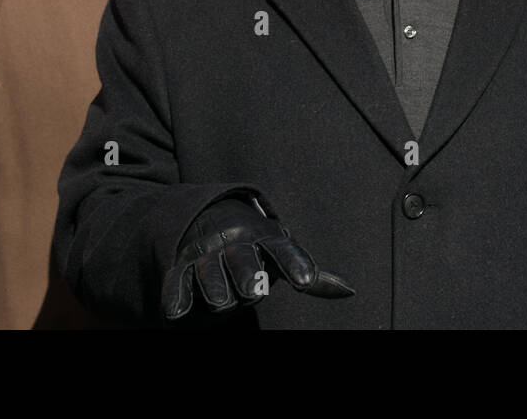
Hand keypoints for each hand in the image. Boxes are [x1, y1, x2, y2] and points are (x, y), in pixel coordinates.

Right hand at [160, 197, 353, 317]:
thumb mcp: (281, 251)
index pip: (283, 250)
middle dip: (249, 278)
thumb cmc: (254, 244)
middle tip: (254, 289)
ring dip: (218, 292)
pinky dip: (177, 296)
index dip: (295, 264)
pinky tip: (178, 312)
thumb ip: (311, 274)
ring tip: (223, 300)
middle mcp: (236, 243)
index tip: (304, 281)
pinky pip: (177, 282)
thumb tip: (349, 290)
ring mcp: (207, 253)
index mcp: (265, 236)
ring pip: (211, 278)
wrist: (206, 214)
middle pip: (244, 265)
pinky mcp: (181, 264)